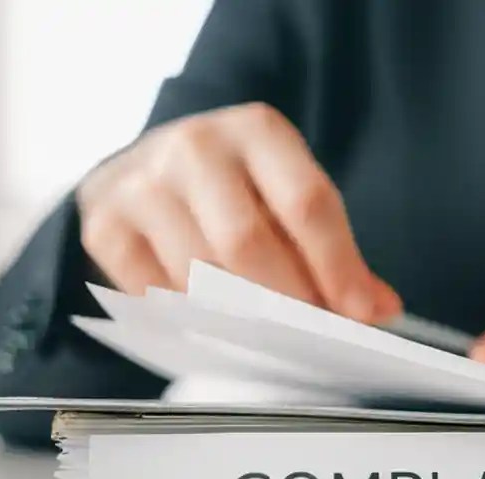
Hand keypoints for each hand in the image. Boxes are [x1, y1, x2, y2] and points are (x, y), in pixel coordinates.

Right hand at [76, 102, 400, 322]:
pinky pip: (153, 293)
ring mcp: (141, 183)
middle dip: (287, 300)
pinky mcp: (104, 224)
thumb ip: (336, 252)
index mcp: (257, 130)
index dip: (336, 265)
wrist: (151, 167)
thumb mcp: (291, 198)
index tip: (360, 314)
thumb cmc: (240, 190)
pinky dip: (190, 321)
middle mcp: (194, 145)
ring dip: (241, 319)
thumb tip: (380, 310)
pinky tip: (216, 330)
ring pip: (199, 272)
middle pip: (247, 242)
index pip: (306, 203)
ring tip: (272, 342)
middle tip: (314, 339)